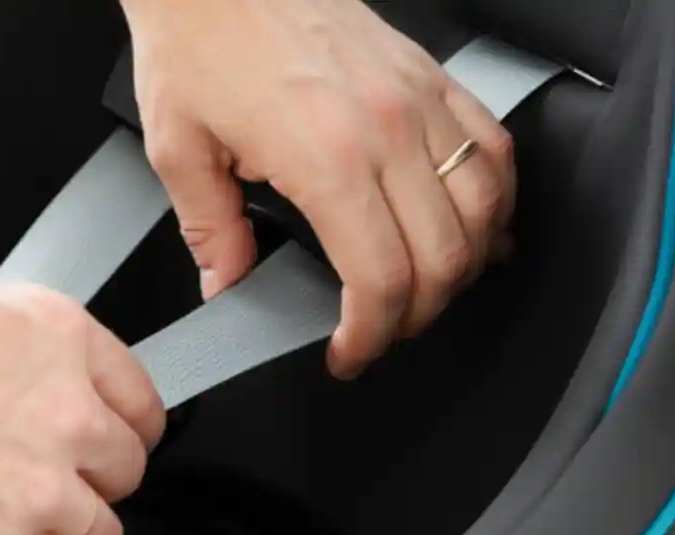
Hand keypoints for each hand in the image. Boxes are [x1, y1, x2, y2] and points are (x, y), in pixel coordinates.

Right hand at [0, 273, 164, 534]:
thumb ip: (18, 346)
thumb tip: (34, 376)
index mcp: (56, 335)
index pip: (140, 403)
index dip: (116, 432)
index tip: (99, 449)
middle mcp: (64, 408)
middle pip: (125, 473)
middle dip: (84, 484)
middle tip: (31, 486)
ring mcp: (39, 486)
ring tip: (0, 527)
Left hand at [120, 0, 515, 378]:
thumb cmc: (198, 40)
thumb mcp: (178, 147)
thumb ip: (211, 230)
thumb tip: (228, 286)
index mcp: (324, 157)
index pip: (382, 279)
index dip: (372, 335)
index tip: (350, 353)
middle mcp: (387, 129)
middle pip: (444, 258)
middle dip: (418, 316)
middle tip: (383, 332)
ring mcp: (419, 99)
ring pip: (485, 208)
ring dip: (464, 267)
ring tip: (427, 292)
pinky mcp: (431, 76)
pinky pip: (496, 148)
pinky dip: (496, 201)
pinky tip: (475, 226)